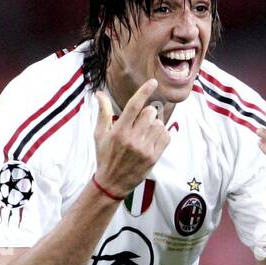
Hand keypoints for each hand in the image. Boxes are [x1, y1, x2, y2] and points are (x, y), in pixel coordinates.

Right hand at [92, 80, 171, 197]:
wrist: (112, 182)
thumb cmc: (104, 156)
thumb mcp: (99, 134)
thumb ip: (103, 112)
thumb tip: (99, 93)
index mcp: (119, 131)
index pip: (134, 105)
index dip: (144, 91)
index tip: (153, 82)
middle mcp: (132, 139)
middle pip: (150, 113)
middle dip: (148, 113)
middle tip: (141, 121)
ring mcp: (144, 149)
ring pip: (159, 124)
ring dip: (154, 125)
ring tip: (145, 133)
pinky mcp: (153, 157)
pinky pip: (166, 136)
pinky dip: (162, 135)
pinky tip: (152, 140)